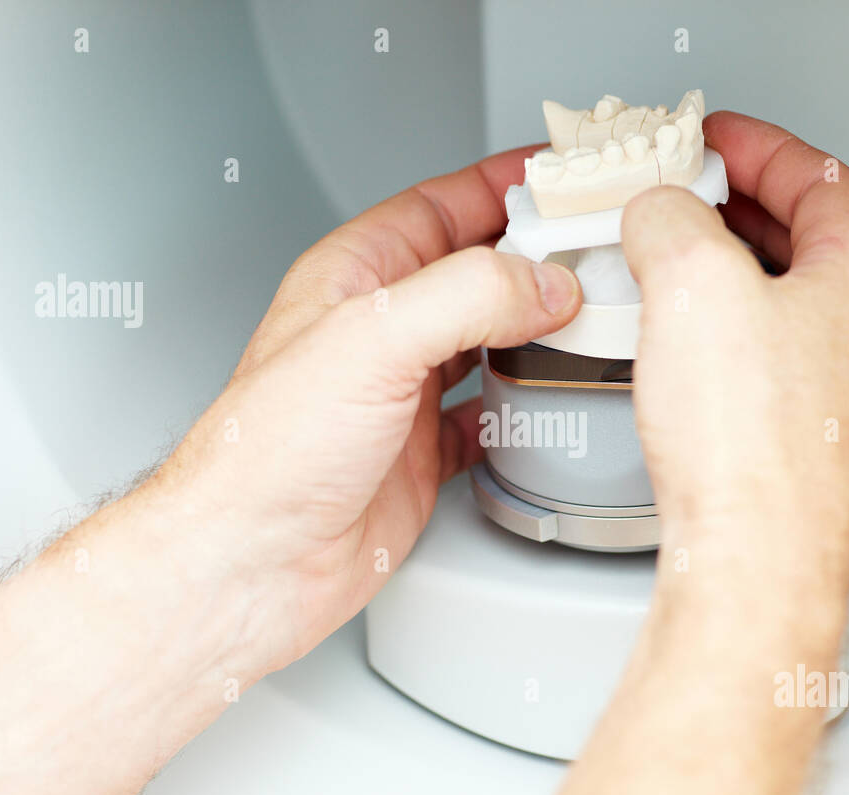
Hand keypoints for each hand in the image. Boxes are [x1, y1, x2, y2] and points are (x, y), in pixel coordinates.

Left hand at [150, 149, 579, 675]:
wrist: (253, 562)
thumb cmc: (266, 453)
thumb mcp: (370, 342)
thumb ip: (467, 297)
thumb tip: (544, 283)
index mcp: (354, 278)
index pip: (440, 205)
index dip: (502, 185)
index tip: (562, 178)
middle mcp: (379, 332)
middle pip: (473, 272)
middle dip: (534, 258)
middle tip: (595, 251)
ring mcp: (401, 395)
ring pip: (487, 343)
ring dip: (537, 332)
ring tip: (589, 320)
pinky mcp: (421, 456)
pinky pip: (487, 418)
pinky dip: (524, 409)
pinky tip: (547, 407)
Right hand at [525, 112, 848, 794]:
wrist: (755, 573)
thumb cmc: (751, 455)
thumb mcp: (695, 286)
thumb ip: (672, 221)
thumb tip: (658, 212)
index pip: (825, 183)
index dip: (765, 149)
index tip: (715, 142)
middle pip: (807, 246)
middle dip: (739, 211)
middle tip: (682, 200)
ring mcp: (830, 405)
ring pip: (781, 312)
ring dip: (725, 279)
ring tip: (665, 273)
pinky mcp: (793, 454)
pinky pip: (759, 372)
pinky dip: (718, 343)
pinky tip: (673, 359)